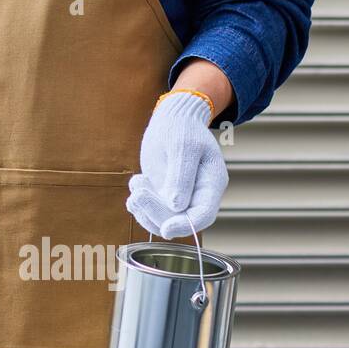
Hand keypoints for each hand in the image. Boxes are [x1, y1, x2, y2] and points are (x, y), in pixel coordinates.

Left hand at [126, 91, 227, 238]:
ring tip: (136, 182)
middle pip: (180, 220)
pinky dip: (139, 203)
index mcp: (212, 183)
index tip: (165, 229)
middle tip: (137, 194)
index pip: (203, 215)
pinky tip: (136, 183)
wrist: (172, 118)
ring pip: (162, 219)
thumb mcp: (182, 147)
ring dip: (144, 208)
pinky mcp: (163, 194)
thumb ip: (181, 176)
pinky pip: (151, 210)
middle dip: (155, 212)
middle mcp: (198, 195)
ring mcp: (181, 196)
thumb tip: (176, 206)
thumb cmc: (180, 128)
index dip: (185, 225)